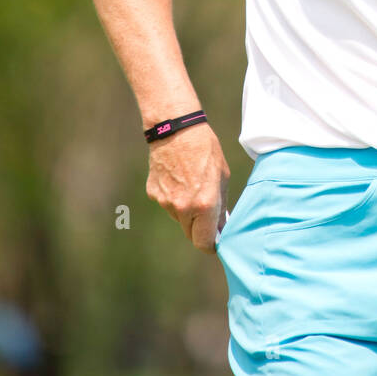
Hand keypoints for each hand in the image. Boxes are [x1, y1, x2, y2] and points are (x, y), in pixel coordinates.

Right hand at [145, 123, 230, 254]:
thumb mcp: (222, 177)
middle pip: (190, 234)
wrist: (175, 130)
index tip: (216, 243)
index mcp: (204, 205)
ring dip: (187, 211)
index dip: (211, 246)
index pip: (204, 243)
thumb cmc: (205, 150)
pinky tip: (180, 178)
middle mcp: (183, 208)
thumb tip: (221, 227)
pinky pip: (167, 204)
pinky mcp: (154, 193)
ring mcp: (166, 202)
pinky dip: (175, 197)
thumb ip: (220, 205)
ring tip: (193, 185)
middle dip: (200, 229)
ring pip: (179, 218)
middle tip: (208, 215)